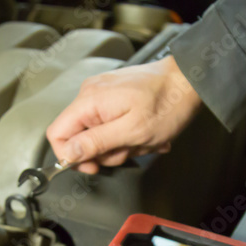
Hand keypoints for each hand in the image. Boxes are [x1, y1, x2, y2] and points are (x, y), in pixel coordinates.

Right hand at [46, 56, 201, 173]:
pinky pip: (110, 125)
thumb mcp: (132, 131)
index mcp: (89, 100)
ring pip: (98, 135)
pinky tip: (145, 132)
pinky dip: (127, 134)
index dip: (72, 156)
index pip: (57, 135)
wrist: (189, 80)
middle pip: (79, 138)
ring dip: (121, 145)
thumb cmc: (167, 103)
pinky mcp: (114, 97)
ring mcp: (102, 95)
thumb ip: (96, 143)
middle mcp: (90, 94)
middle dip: (106, 151)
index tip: (94, 165)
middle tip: (130, 147)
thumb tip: (67, 154)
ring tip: (143, 138)